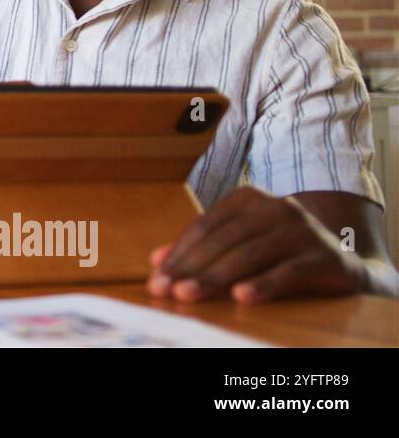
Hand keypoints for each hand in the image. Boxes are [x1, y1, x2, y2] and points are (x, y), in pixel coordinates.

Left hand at [146, 186, 366, 303]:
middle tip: (165, 291)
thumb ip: (200, 249)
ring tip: (188, 295)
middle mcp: (275, 207)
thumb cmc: (279, 253)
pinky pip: (287, 271)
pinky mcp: (323, 255)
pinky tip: (240, 297)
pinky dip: (263, 284)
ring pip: (248, 255)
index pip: (204, 227)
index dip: (178, 254)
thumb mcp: (240, 245)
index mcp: (249, 199)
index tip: (156, 280)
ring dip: (214, 277)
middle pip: (222, 240)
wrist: (341, 264)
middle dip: (189, 268)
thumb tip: (155, 259)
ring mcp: (301, 229)